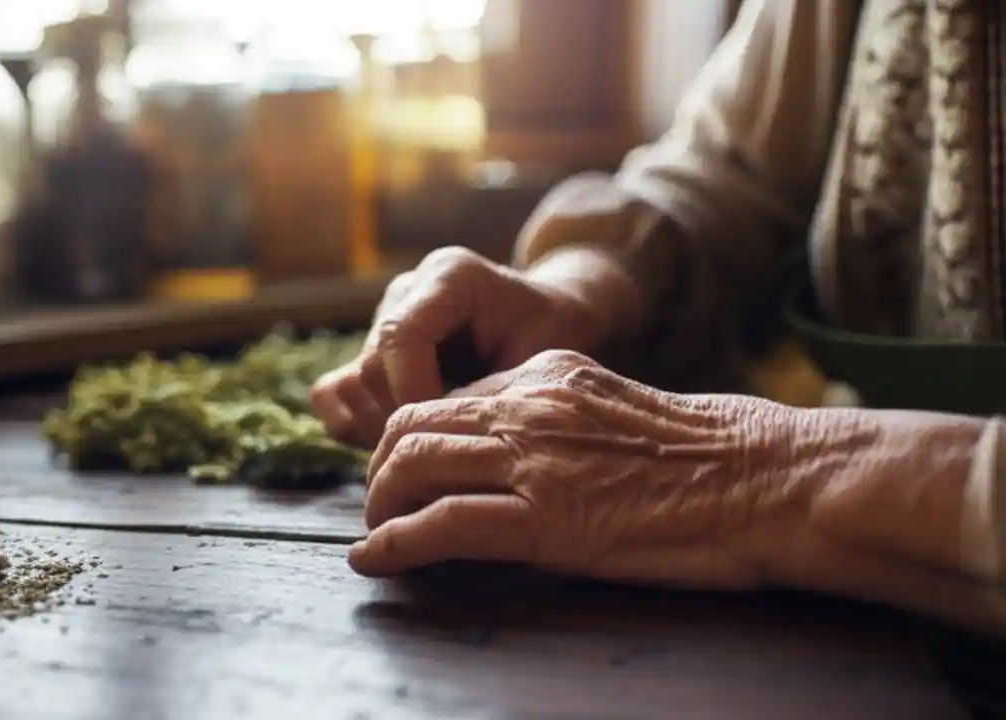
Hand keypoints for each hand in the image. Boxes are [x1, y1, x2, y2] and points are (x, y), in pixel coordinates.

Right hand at [312, 246, 637, 447]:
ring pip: (349, 386)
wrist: (550, 316)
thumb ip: (495, 389)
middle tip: (448, 450)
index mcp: (449, 276)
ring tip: (433, 446)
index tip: (444, 435)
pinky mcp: (368, 350)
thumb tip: (447, 434)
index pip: (400, 336)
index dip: (413, 393)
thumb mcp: (543, 356)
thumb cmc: (554, 334)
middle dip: (404, 420)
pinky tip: (409, 440)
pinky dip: (360, 426)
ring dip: (382, 427)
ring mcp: (381, 319)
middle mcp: (406, 292)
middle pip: (371, 367)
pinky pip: (335, 394)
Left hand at [349, 350, 800, 589]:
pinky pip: (439, 525)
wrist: (764, 479)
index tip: (402, 470)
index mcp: (545, 373)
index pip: (445, 397)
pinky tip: (374, 560)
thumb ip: (556, 416)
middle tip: (381, 503)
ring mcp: (533, 459)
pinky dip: (394, 544)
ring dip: (379, 504)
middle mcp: (527, 405)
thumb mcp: (615, 409)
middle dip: (381, 468)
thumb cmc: (708, 454)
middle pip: (411, 424)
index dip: (409, 436)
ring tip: (376, 533)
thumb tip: (509, 445)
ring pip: (411, 466)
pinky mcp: (543, 518)